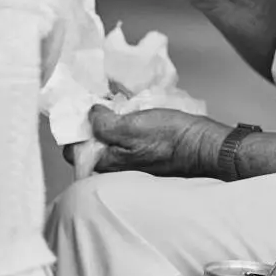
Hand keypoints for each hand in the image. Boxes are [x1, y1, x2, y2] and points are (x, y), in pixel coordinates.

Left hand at [64, 105, 228, 177]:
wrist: (203, 146)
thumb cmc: (170, 138)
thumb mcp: (132, 125)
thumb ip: (103, 123)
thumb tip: (90, 114)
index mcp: (105, 165)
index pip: (72, 150)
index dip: (77, 127)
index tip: (86, 108)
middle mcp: (113, 171)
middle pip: (89, 145)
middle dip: (93, 124)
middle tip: (105, 104)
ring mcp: (128, 166)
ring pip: (107, 142)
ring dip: (110, 123)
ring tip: (120, 105)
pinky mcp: (142, 158)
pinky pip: (123, 142)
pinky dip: (124, 128)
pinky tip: (133, 114)